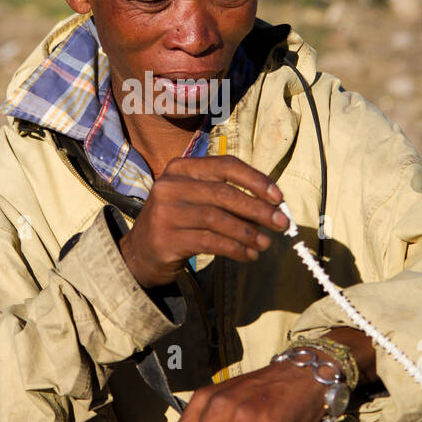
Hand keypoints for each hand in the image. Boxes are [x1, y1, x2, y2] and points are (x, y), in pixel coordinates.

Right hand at [118, 156, 289, 289]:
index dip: (255, 180)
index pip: (225, 165)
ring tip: (266, 243)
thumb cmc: (178, 222)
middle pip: (224, 193)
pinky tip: (249, 255)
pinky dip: (234, 249)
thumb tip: (271, 207)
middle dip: (258, 209)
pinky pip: (209, 242)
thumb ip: (226, 197)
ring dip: (248, 232)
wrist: (140, 252)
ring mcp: (165, 212)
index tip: (278, 197)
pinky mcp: (166, 239)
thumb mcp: (196, 199)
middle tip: (281, 223)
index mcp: (181, 168)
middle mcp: (170, 185)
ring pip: (217, 219)